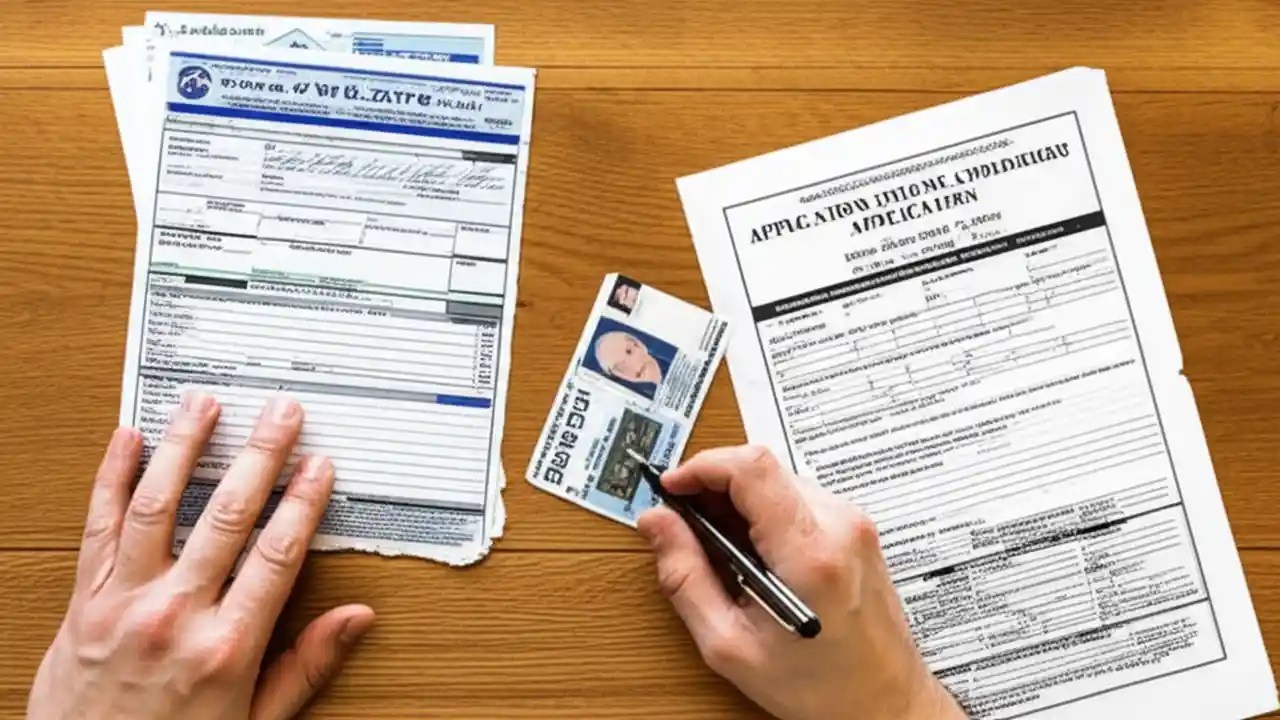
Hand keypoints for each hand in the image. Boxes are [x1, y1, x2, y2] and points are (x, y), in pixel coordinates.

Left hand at [27, 392, 374, 719]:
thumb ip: (306, 665)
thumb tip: (356, 619)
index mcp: (226, 646)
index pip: (276, 553)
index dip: (302, 502)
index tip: (319, 465)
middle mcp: (174, 615)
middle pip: (226, 516)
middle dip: (259, 456)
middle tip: (280, 413)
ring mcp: (123, 603)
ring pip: (156, 506)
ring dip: (183, 448)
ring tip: (203, 404)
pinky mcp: (82, 602)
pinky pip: (96, 527)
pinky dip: (110, 479)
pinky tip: (126, 441)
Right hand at [637, 445, 965, 719]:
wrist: (884, 704)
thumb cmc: (820, 688)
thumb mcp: (731, 645)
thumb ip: (685, 578)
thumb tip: (658, 525)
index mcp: (809, 555)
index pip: (751, 469)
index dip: (701, 467)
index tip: (673, 487)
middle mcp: (839, 528)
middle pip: (762, 469)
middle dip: (715, 488)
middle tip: (690, 525)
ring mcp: (854, 526)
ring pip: (780, 481)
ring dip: (742, 504)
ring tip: (727, 553)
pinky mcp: (858, 531)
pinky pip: (800, 500)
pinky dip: (768, 515)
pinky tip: (758, 556)